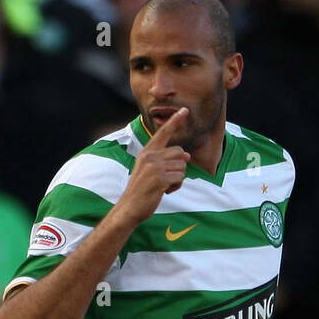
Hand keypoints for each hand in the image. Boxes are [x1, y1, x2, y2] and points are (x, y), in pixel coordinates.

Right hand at [114, 108, 190, 224]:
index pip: (163, 133)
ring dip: (177, 178)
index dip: (174, 121)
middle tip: (166, 178)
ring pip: (182, 166)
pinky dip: (176, 186)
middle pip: (180, 151)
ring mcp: (155, 167)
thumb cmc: (141, 191)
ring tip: (163, 185)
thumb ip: (166, 160)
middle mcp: (150, 156)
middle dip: (179, 165)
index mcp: (146, 152)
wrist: (130, 207)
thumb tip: (188, 155)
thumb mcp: (149, 170)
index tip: (184, 110)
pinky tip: (164, 191)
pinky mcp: (160, 179)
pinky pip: (180, 177)